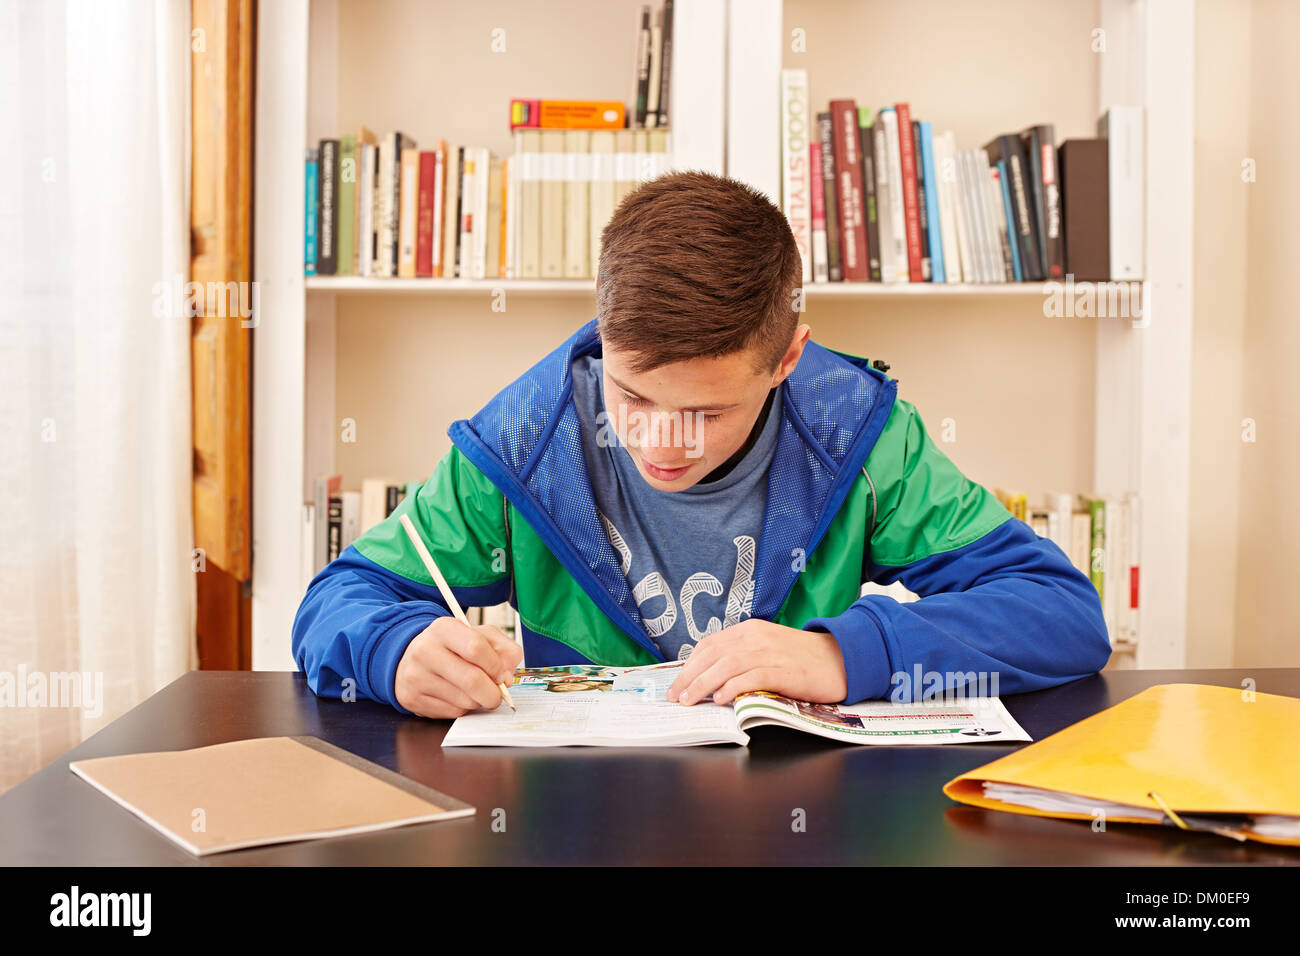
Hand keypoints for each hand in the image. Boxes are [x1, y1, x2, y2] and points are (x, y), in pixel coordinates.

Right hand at [394, 616, 522, 718]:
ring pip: (464, 700)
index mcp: (443, 629)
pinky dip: (464, 708)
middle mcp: (425, 650)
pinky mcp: (413, 699)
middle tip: (497, 694)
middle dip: (493, 693)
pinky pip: (452, 712)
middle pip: (472, 680)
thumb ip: (502, 649)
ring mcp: (416, 676)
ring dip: (479, 701)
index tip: (502, 675)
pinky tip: (459, 696)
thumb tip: (507, 676)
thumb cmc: (452, 647)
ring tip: (475, 692)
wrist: (411, 659)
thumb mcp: (478, 636)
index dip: (496, 666)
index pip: (476, 647)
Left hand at [666, 619, 847, 705]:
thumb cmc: (803, 659)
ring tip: (689, 700)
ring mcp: (771, 652)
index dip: (689, 664)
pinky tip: (720, 698)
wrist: (842, 658)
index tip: (677, 683)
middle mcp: (757, 637)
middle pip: (713, 655)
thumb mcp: (768, 649)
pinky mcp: (784, 671)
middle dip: (689, 677)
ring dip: (703, 684)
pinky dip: (732, 687)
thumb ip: (743, 657)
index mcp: (750, 630)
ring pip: (727, 665)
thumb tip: (712, 677)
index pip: (710, 645)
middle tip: (675, 696)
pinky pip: (752, 677)